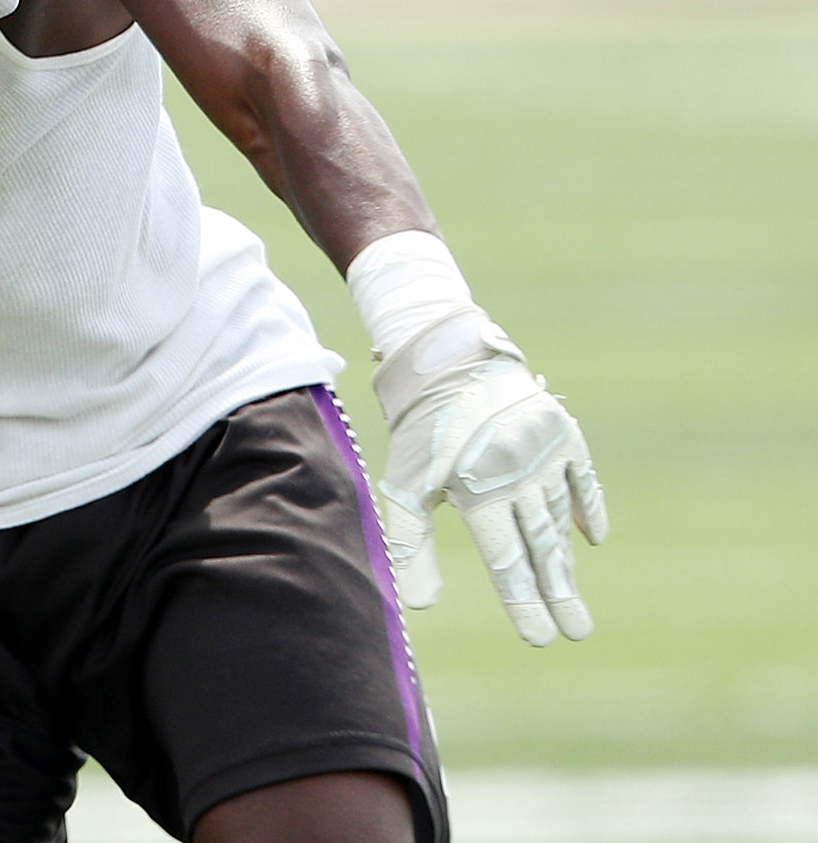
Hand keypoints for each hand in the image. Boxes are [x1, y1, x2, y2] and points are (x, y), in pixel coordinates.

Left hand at [374, 312, 607, 645]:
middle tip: (577, 631)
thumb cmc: (420, 430)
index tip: (541, 638)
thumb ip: (411, 543)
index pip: (506, 561)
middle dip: (558, 594)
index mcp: (477, 490)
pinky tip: (591, 538)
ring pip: (559, 520)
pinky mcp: (563, 434)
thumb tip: (420, 604)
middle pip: (540, 548)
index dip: (523, 602)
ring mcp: (545, 454)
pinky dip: (587, 508)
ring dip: (566, 561)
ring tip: (573, 600)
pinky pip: (583, 480)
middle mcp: (517, 474)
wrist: (447, 360)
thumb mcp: (406, 483)